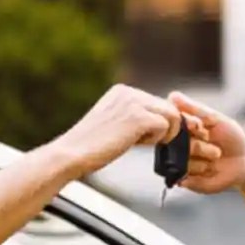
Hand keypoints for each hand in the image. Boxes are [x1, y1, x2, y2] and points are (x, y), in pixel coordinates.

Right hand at [55, 84, 190, 174]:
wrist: (73, 153)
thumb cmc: (91, 145)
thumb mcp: (114, 122)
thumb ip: (134, 116)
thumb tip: (160, 122)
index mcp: (122, 91)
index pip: (156, 102)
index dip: (154, 122)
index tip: (138, 136)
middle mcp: (129, 92)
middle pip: (167, 107)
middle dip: (161, 128)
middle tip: (141, 142)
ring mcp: (134, 103)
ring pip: (171, 115)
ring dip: (162, 133)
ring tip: (139, 142)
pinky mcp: (139, 118)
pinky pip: (166, 127)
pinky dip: (156, 140)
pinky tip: (135, 144)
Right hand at [168, 91, 244, 193]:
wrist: (244, 161)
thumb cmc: (230, 136)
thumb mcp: (215, 118)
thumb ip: (194, 109)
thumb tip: (172, 96)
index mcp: (180, 130)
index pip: (172, 126)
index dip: (186, 127)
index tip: (200, 127)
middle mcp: (176, 147)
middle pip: (175, 146)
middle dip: (196, 145)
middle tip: (213, 145)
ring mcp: (179, 164)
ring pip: (180, 162)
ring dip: (201, 160)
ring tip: (215, 157)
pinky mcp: (185, 180)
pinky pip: (184, 178)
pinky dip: (199, 173)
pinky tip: (210, 169)